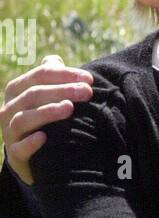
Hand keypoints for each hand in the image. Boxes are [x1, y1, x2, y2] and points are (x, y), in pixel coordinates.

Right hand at [0, 55, 92, 183]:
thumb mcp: (42, 97)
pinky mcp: (15, 154)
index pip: (40, 75)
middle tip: (87, 92)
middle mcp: (10, 109)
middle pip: (34, 94)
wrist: (29, 157)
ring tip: (69, 108)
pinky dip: (31, 142)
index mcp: (17, 90)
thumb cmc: (41, 120)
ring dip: (47, 112)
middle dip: (62, 91)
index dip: (64, 74)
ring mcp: (10, 132)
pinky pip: (20, 148)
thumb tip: (55, 60)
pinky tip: (44, 137)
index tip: (89, 79)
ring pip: (23, 119)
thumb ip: (49, 77)